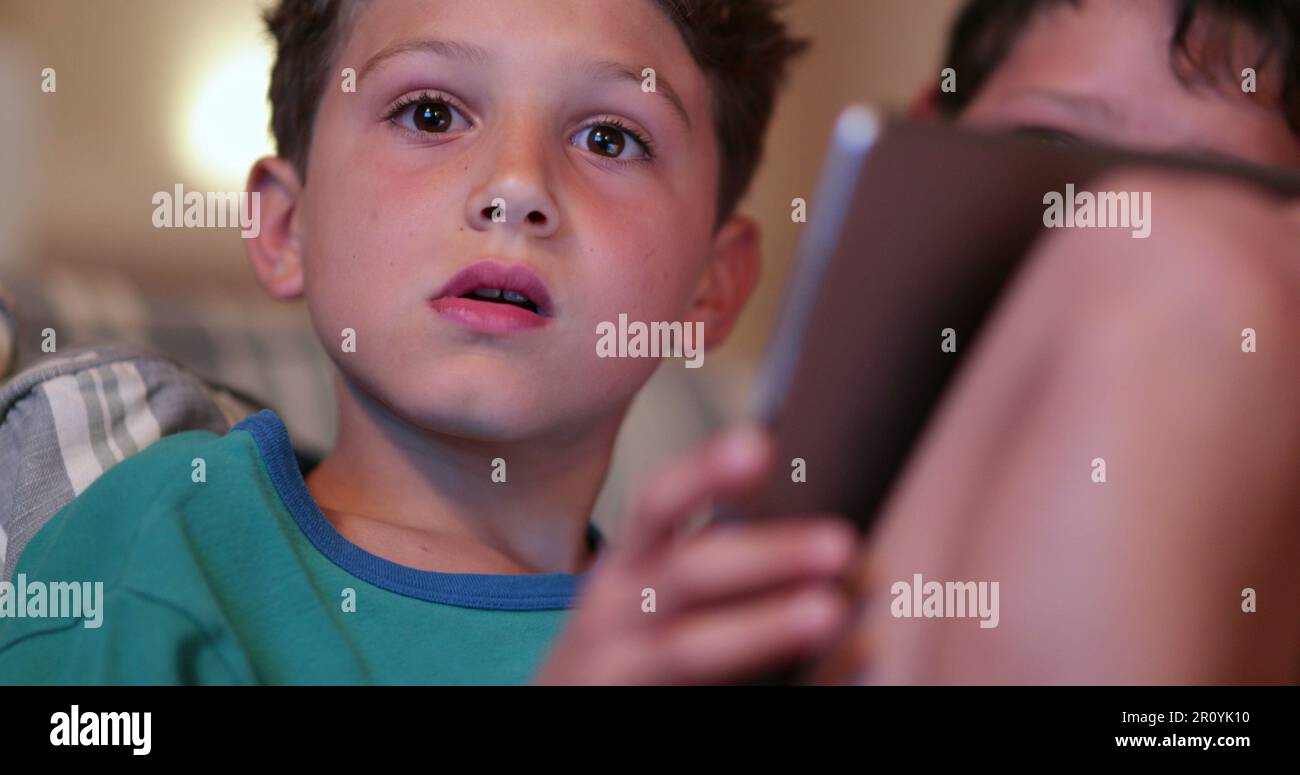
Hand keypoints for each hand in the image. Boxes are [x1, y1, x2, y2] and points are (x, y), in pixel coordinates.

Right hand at [533, 427, 863, 683]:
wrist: (575, 705)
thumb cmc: (635, 637)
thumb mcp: (646, 587)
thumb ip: (710, 555)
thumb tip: (817, 530)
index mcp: (628, 565)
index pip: (657, 506)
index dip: (704, 474)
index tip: (759, 445)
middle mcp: (620, 613)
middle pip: (687, 575)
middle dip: (764, 556)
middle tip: (841, 544)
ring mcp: (625, 668)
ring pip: (691, 651)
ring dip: (766, 627)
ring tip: (831, 611)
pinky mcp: (644, 712)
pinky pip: (724, 704)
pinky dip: (799, 686)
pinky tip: (851, 660)